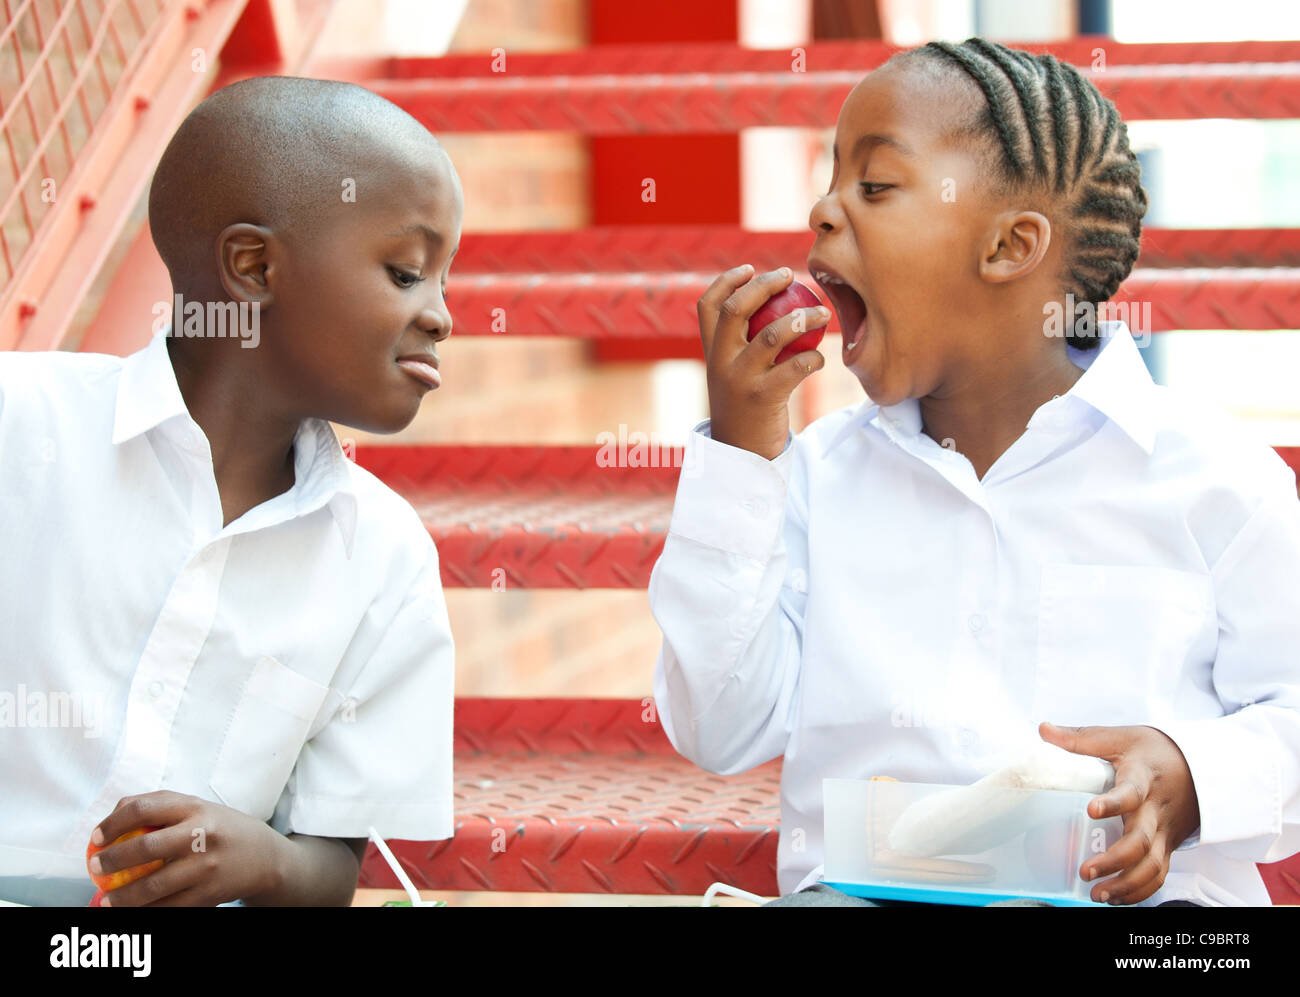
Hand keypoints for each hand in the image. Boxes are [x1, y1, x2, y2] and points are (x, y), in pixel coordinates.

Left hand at [88, 791, 284, 905]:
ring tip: (107, 900)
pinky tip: (133, 911)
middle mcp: (202, 833)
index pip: (143, 808)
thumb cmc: (222, 830)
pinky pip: (168, 907)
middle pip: (145, 847)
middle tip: (95, 868)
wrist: (266, 858)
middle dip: (111, 861)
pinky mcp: (209, 894)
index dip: (112, 822)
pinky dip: (145, 912)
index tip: (97, 837)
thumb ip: (161, 807)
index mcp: (195, 807)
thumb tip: (111, 820)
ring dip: (122, 896)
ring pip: (152, 885)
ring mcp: (206, 866)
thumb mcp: (199, 808)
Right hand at [698, 265, 827, 459]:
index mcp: (711, 352)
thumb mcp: (733, 373)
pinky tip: (820, 357)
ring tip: (823, 312)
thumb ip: (742, 344)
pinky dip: (813, 358)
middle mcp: (720, 362)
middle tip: (790, 276)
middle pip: (736, 309)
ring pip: (772, 335)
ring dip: (802, 317)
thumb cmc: (745, 405)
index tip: (750, 269)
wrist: (742, 453)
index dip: (727, 281)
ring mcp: (740, 379)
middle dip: (764, 286)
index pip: (708, 305)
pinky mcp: (763, 397)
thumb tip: (776, 305)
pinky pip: (795, 367)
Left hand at [1039, 722, 1199, 904]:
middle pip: (1141, 841)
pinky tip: (1117, 898)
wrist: (1201, 764)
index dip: (1113, 802)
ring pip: (1153, 865)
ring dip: (1127, 884)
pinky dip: (1141, 890)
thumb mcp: (1120, 738)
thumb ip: (1081, 738)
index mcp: (1142, 779)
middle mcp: (1156, 810)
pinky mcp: (1169, 845)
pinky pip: (1160, 874)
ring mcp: (1165, 831)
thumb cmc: (1155, 751)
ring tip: (1098, 894)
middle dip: (1114, 860)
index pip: (1130, 793)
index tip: (1091, 809)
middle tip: (1086, 871)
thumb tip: (1044, 730)